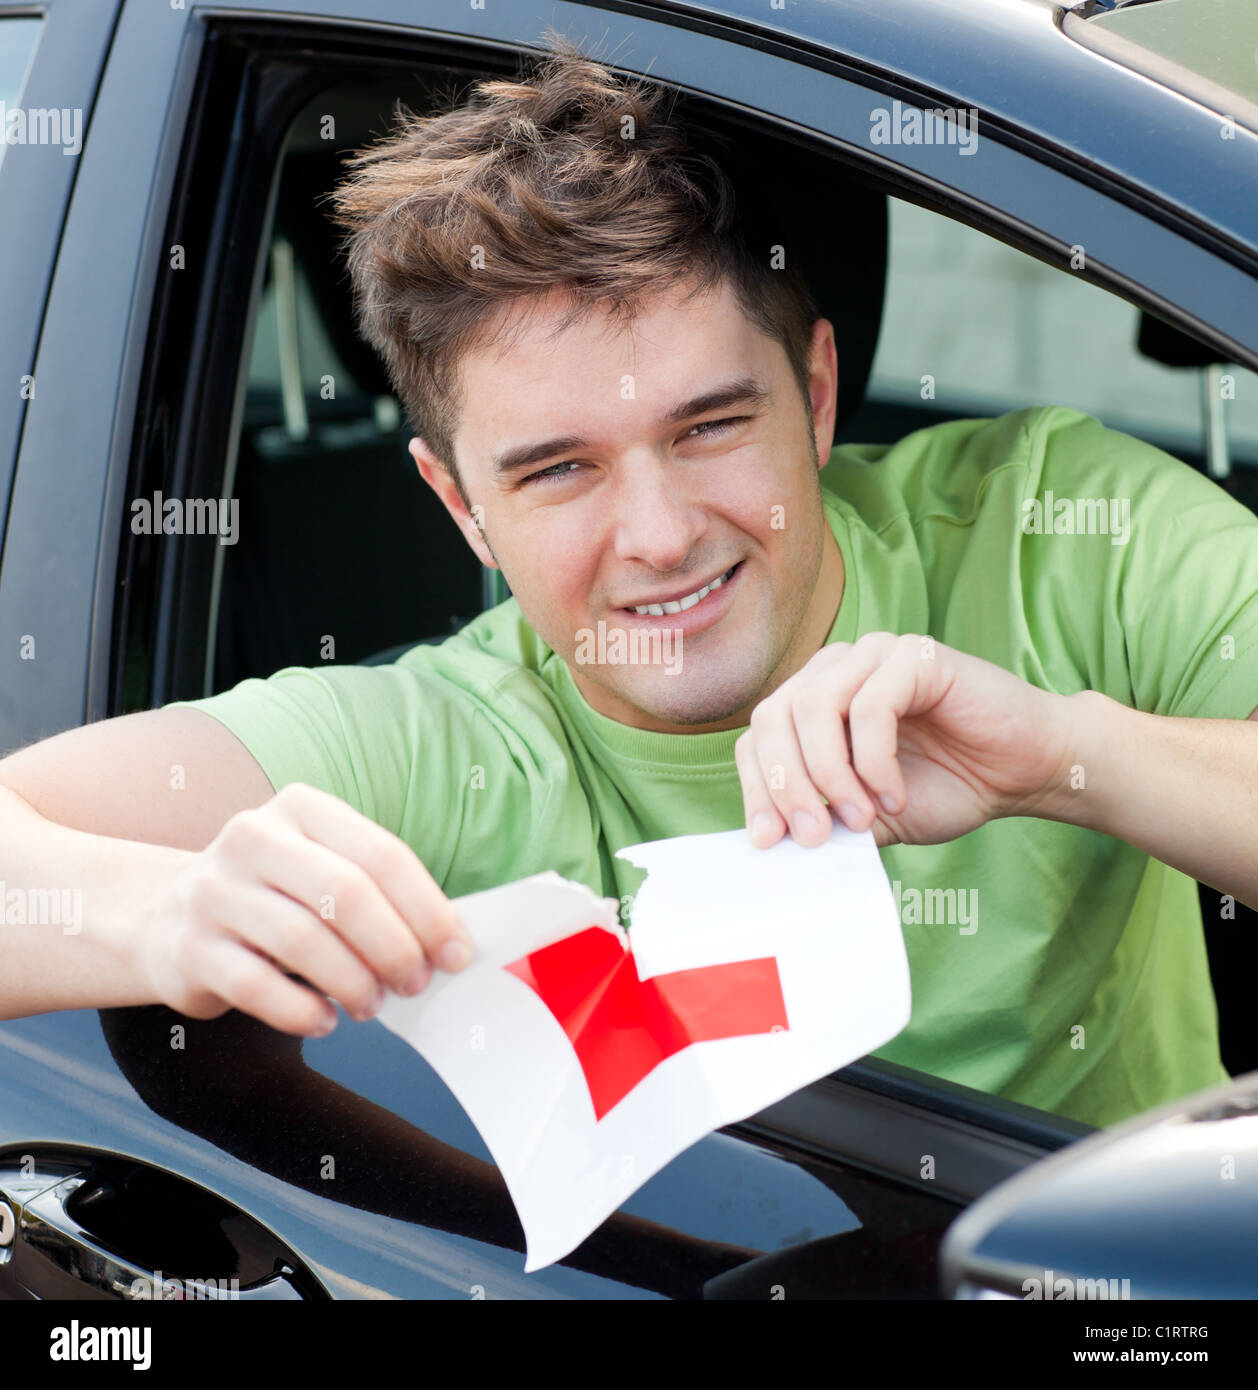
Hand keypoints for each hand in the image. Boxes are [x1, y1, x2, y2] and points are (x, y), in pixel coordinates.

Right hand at [134, 783, 473, 1035]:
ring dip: (353, 983)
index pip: (381, 855)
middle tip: (415, 984)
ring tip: (372, 1006)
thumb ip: (377, 892)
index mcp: (300, 808)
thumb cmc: (274, 898)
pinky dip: (301, 1011)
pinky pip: (256, 986)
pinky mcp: (188, 949)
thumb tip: (450, 944)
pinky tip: (325, 1021)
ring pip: (303, 940)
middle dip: (394, 948)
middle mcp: (252, 838)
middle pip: (345, 894)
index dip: (428, 909)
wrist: (163, 919)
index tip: (457, 955)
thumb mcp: (320, 869)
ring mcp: (213, 891)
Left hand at [734, 632, 1074, 848]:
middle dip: (787, 784)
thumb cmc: (950, 787)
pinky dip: (874, 762)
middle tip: (813, 836)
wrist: (1026, 771)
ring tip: (861, 817)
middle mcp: (836, 668)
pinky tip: (893, 794)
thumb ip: (823, 819)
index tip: (770, 841)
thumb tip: (770, 844)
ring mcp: (873, 654)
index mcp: (814, 700)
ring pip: (813, 708)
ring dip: (830, 774)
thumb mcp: (869, 817)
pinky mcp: (914, 654)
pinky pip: (871, 706)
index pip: (757, 736)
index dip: (756, 788)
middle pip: (773, 718)